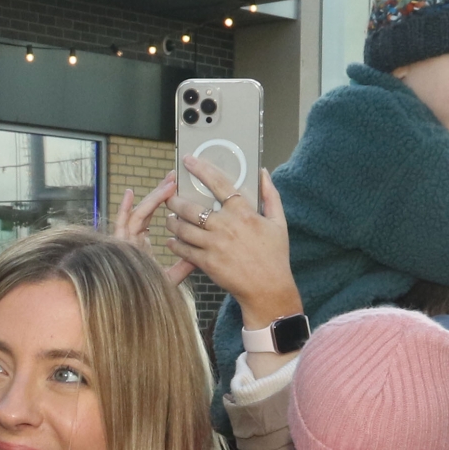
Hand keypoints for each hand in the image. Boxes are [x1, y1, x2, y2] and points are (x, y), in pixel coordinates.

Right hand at [113, 175, 193, 286]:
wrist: (131, 306)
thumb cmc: (146, 294)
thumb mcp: (170, 277)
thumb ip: (184, 265)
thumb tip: (202, 253)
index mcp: (141, 244)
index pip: (154, 217)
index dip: (165, 202)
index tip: (178, 189)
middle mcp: (132, 239)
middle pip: (147, 210)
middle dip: (161, 193)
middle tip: (175, 177)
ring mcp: (125, 241)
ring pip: (140, 214)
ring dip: (154, 198)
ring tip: (168, 184)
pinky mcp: (120, 246)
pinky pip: (122, 226)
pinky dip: (124, 210)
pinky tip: (130, 193)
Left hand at [165, 157, 302, 328]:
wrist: (268, 289)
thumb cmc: (275, 256)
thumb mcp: (279, 222)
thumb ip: (270, 195)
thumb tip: (263, 172)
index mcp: (242, 212)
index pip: (218, 183)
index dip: (201, 169)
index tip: (188, 160)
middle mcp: (225, 226)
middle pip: (191, 207)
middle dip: (175, 200)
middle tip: (169, 197)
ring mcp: (214, 245)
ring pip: (182, 228)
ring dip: (172, 222)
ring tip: (169, 219)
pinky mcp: (207, 263)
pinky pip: (183, 249)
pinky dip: (174, 244)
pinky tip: (171, 241)